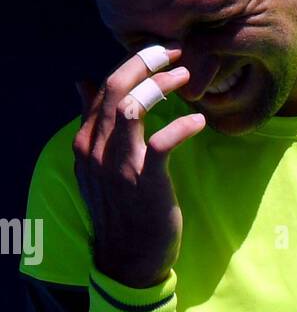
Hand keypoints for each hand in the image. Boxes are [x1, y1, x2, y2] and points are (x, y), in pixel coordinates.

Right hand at [73, 48, 205, 288]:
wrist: (129, 259)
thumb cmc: (121, 209)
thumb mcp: (98, 163)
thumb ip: (93, 122)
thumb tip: (82, 81)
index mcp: (85, 142)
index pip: (103, 88)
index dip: (132, 64)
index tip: (159, 54)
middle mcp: (96, 149)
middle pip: (115, 88)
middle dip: (146, 62)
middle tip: (176, 53)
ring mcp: (119, 165)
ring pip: (133, 105)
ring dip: (162, 85)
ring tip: (187, 78)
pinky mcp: (145, 180)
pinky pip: (162, 140)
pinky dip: (182, 125)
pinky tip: (199, 121)